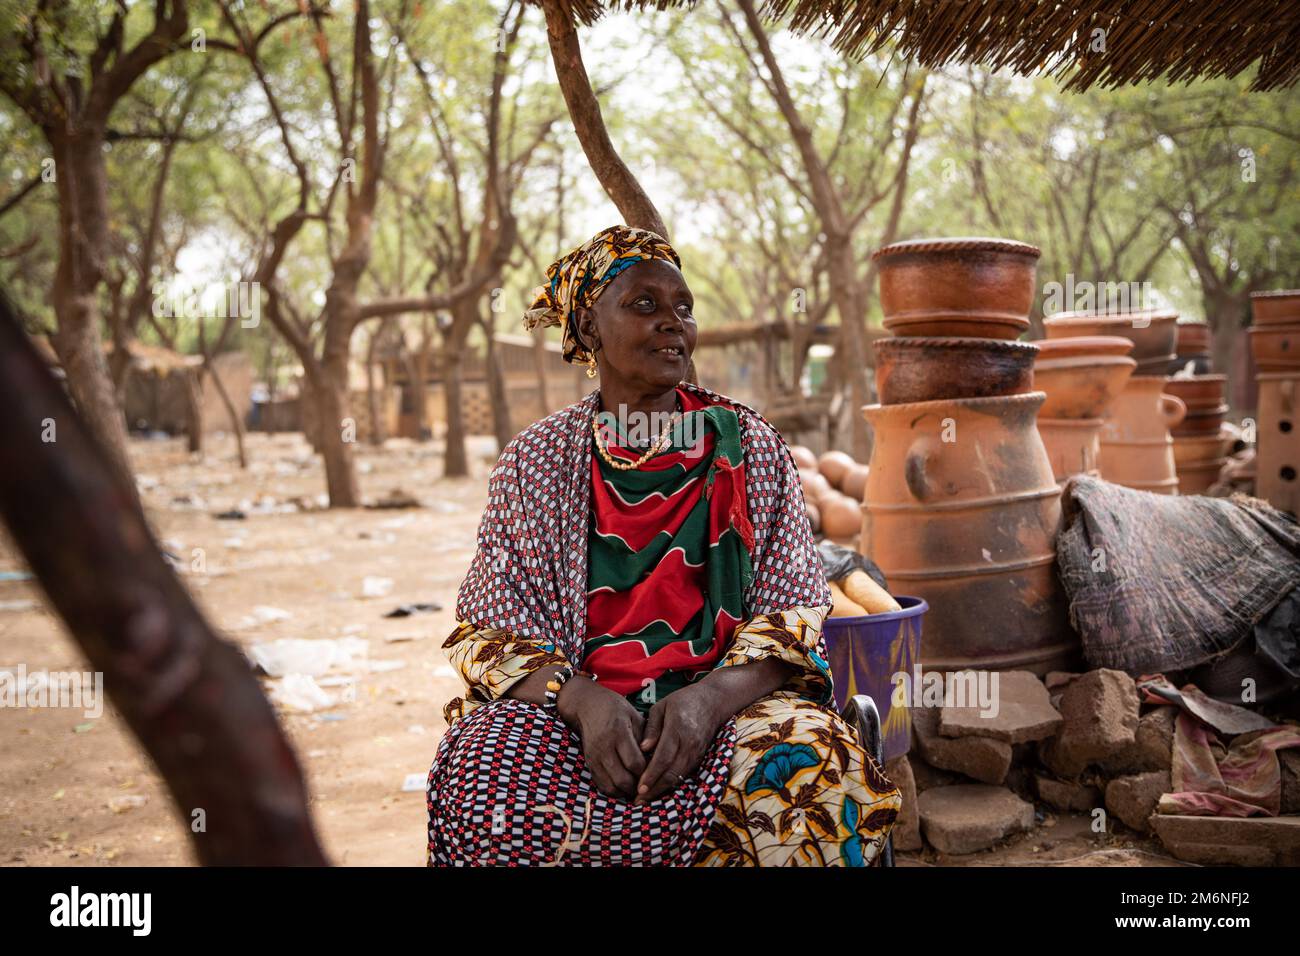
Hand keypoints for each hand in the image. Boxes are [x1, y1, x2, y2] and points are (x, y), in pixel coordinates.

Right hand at [559, 678, 646, 800]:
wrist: (587, 706)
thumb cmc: (615, 709)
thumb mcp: (634, 716)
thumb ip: (645, 737)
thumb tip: (655, 759)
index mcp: (619, 733)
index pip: (635, 763)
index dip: (647, 772)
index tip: (655, 772)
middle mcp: (604, 748)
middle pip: (622, 779)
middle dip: (637, 786)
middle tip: (648, 784)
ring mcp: (594, 757)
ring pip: (611, 786)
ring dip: (625, 792)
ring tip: (637, 787)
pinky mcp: (589, 763)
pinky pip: (601, 785)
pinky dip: (614, 791)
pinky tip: (624, 786)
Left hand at [635, 683, 724, 803]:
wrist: (713, 702)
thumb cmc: (683, 701)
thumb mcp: (662, 707)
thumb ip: (651, 728)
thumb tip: (643, 749)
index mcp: (678, 729)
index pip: (663, 757)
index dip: (651, 775)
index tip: (639, 788)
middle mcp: (689, 744)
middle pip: (672, 772)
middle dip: (654, 789)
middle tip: (638, 801)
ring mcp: (696, 752)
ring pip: (679, 777)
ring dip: (662, 790)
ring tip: (645, 799)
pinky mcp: (700, 757)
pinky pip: (685, 774)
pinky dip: (672, 784)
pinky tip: (659, 789)